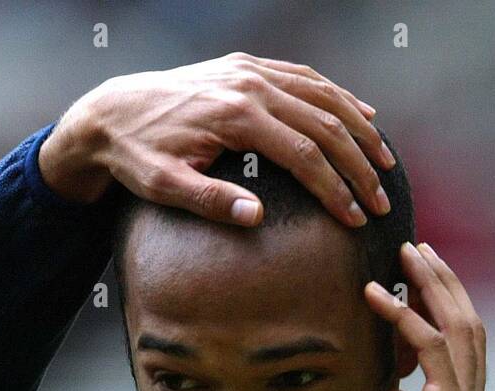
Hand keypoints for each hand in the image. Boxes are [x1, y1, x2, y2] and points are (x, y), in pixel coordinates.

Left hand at [39, 52, 394, 225]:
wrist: (108, 113)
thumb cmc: (136, 156)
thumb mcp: (165, 187)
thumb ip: (212, 201)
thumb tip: (258, 217)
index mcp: (235, 116)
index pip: (304, 156)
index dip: (336, 190)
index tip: (357, 219)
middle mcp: (249, 85)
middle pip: (325, 125)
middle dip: (359, 167)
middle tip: (383, 203)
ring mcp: (250, 71)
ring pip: (324, 96)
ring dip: (360, 129)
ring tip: (386, 164)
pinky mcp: (246, 66)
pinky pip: (305, 78)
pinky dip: (339, 97)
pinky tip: (363, 115)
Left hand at [364, 243, 494, 390]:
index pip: (455, 348)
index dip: (438, 311)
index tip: (414, 284)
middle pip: (465, 322)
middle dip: (442, 282)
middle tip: (417, 248)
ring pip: (457, 323)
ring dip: (432, 283)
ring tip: (409, 251)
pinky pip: (432, 349)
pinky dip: (405, 317)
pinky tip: (380, 295)